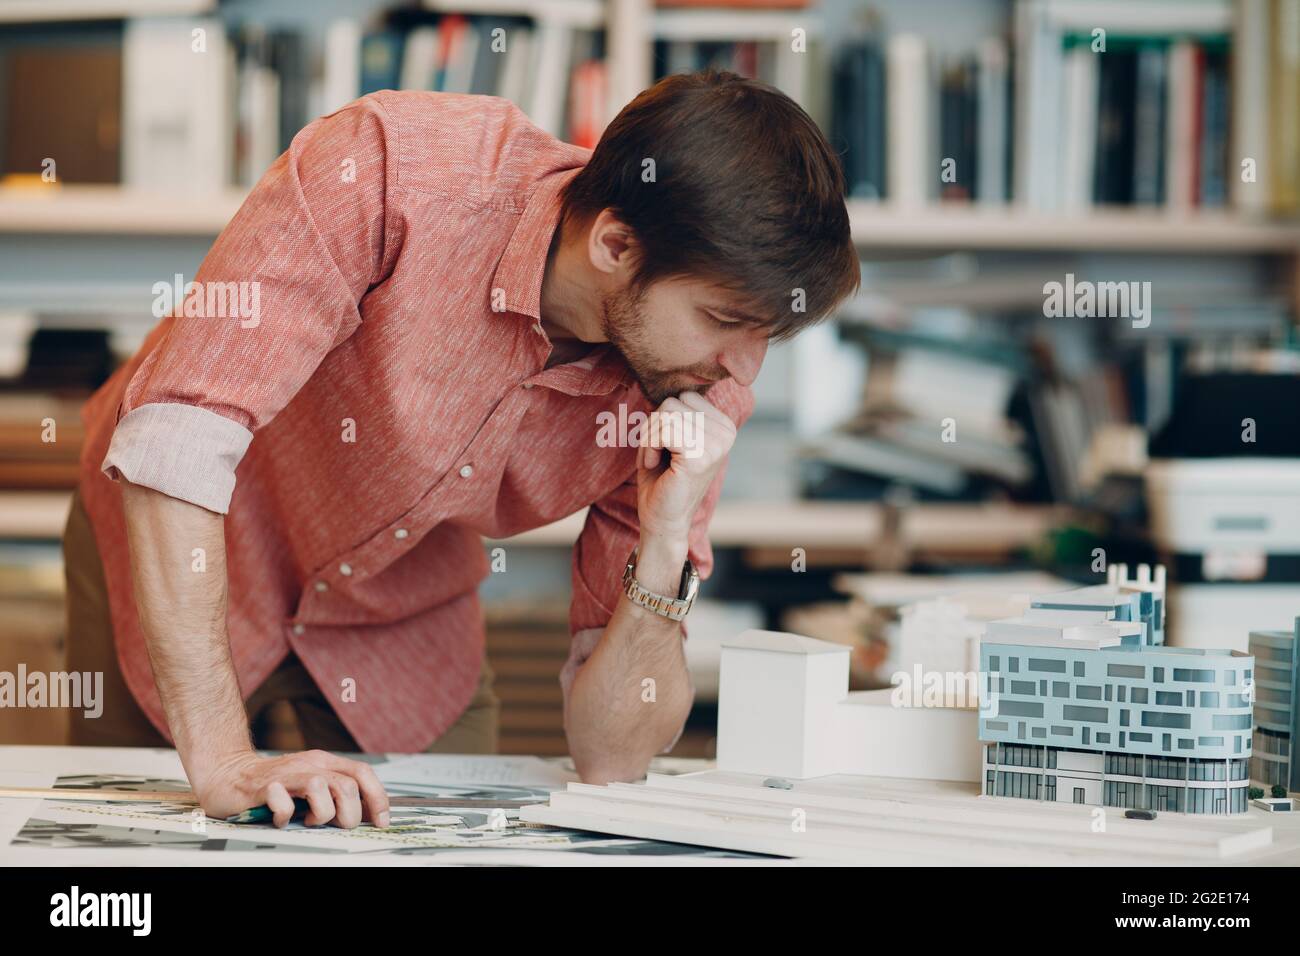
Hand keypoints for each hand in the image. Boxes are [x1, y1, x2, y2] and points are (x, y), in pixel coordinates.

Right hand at [194, 749, 390, 828]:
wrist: (229, 776)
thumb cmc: (275, 787)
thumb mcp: (311, 785)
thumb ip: (336, 793)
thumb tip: (369, 814)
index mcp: (325, 762)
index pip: (363, 774)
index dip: (378, 799)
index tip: (381, 822)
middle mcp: (310, 764)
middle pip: (347, 786)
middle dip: (349, 815)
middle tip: (335, 825)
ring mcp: (287, 774)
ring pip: (322, 788)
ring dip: (321, 814)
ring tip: (308, 821)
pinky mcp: (264, 787)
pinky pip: (284, 803)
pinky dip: (287, 817)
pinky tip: (282, 820)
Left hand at [636, 391, 736, 541]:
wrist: (662, 521)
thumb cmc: (662, 479)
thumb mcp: (671, 436)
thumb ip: (676, 410)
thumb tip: (670, 376)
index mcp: (724, 425)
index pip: (684, 395)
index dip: (663, 419)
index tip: (665, 446)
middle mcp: (727, 433)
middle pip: (673, 402)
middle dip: (653, 429)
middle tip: (658, 456)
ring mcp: (717, 444)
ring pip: (665, 414)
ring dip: (649, 440)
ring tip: (657, 462)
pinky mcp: (701, 455)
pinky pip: (663, 429)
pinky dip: (649, 447)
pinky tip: (656, 466)